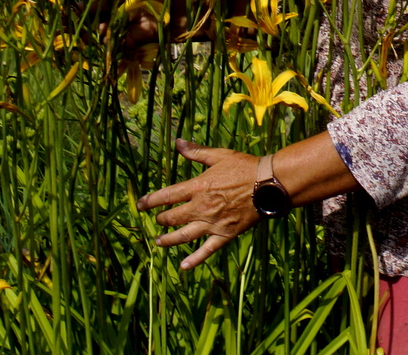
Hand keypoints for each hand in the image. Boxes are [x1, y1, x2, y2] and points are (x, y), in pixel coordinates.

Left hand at [136, 139, 259, 268]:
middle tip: (156, 221)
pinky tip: (183, 266)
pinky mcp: (225, 234)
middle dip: (161, 220)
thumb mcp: (219, 155)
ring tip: (159, 242)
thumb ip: (196, 152)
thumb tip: (177, 142)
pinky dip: (194, 259)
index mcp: (198, 187)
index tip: (140, 205)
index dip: (151, 201)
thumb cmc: (243, 167)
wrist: (268, 184)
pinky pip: (207, 250)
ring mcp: (213, 223)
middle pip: (173, 218)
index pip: (167, 195)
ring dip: (169, 240)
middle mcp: (202, 207)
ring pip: (184, 236)